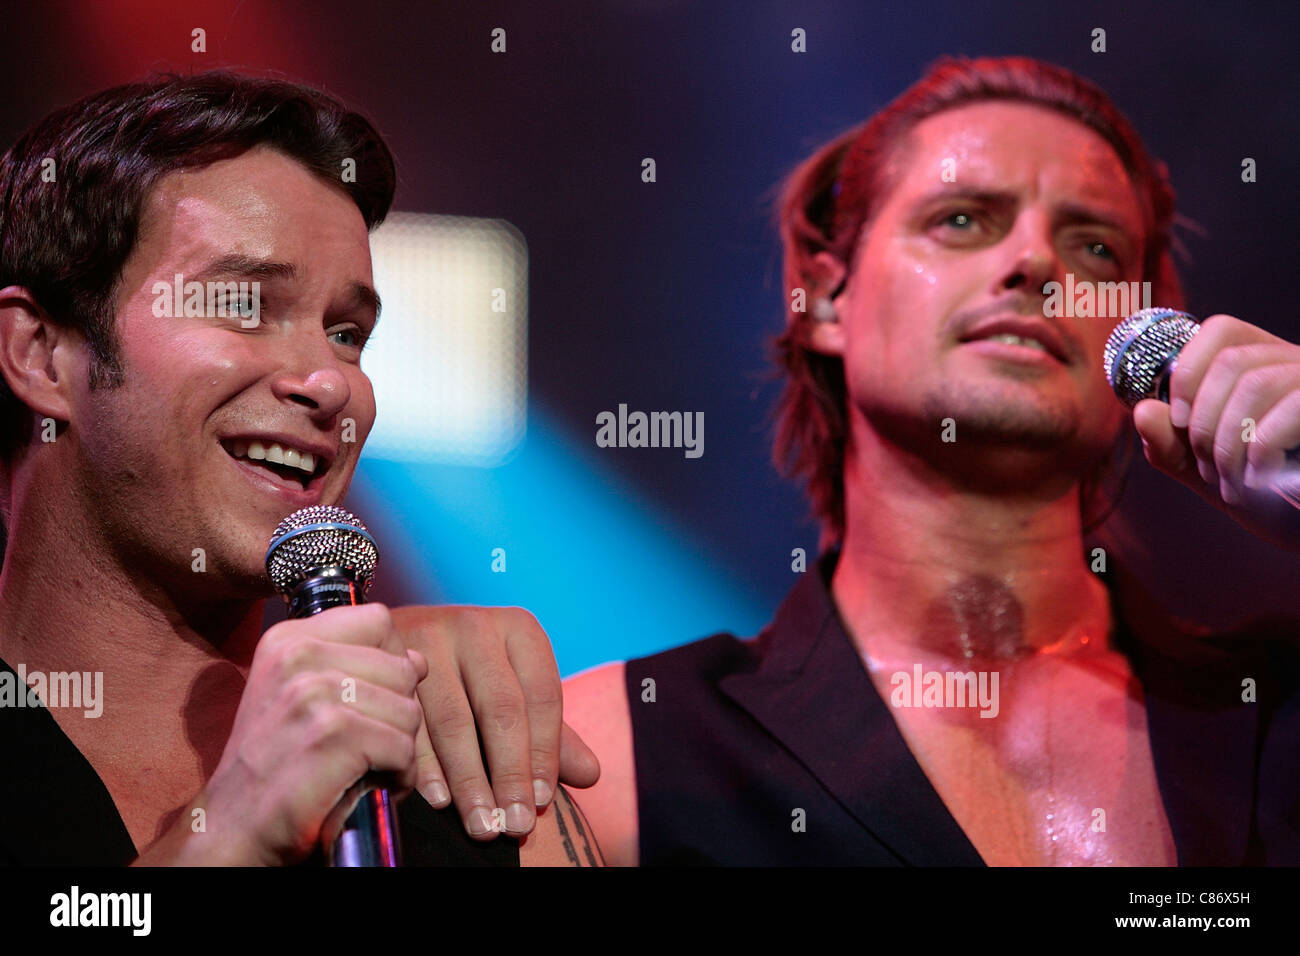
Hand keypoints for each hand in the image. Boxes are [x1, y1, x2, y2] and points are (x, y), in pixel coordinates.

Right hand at [138, 603, 426, 865]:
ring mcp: (314, 693)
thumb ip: (357, 669)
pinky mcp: (333, 735)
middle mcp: (298, 656)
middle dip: (398, 712)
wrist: (232, 827)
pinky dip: (398, 776)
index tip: (370, 696)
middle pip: (402, 668)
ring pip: (410, 710)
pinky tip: (369, 786)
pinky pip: (404, 748)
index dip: (390, 659)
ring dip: (400, 749)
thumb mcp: (302, 699)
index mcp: (288, 639)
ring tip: (365, 767)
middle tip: (365, 744)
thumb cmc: (274, 764)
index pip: (378, 620)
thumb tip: (417, 660)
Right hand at [389, 605, 599, 840]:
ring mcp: (430, 638)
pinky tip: (438, 799)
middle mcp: (477, 627)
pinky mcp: (391, 661)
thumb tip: (591, 774)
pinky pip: (410, 721)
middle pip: (501, 709)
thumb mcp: (516, 689)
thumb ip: (552, 733)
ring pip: (453, 720)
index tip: (541, 801)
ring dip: (468, 779)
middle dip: (509, 774)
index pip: (542, 697)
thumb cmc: (472, 671)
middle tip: (514, 824)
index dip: (544, 753)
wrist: (403, 634)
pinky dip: (425, 765)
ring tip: (481, 823)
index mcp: (519, 629)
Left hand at [1132, 313, 1299, 550]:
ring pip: (1256, 384)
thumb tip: (1143, 411)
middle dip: (1204, 424)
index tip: (1178, 421)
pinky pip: (1292, 407)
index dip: (1189, 371)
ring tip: (1232, 484)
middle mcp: (1297, 362)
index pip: (1221, 331)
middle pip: (1232, 361)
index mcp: (1265, 365)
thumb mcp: (1206, 470)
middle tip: (1209, 471)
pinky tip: (1259, 478)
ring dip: (1229, 445)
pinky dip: (1261, 449)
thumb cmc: (1265, 497)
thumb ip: (1169, 444)